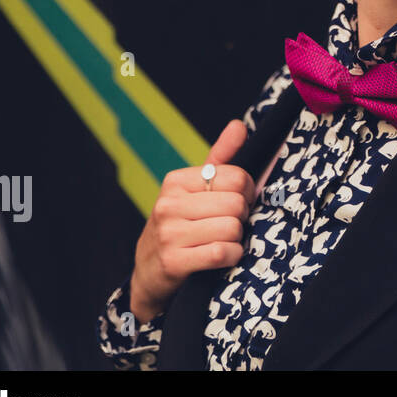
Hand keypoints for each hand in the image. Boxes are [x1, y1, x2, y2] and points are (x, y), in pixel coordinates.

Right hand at [127, 120, 255, 323]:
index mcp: (176, 181)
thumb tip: (239, 125)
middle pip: (236, 204)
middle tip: (229, 224)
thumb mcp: (195, 190)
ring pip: (232, 228)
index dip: (247, 192)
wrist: (150, 272)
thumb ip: (220, 158)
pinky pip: (223, 253)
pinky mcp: (173, 261)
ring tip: (221, 240)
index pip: (235, 176)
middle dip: (241, 217)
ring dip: (236, 239)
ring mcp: (169, 233)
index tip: (237, 201)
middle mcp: (168, 204)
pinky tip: (222, 257)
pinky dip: (232, 257)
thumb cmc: (181, 225)